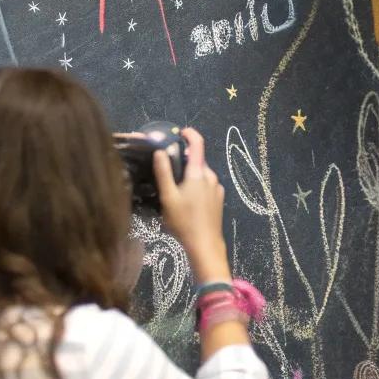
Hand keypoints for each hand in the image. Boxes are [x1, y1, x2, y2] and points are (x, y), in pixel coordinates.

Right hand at [152, 127, 228, 281]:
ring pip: (200, 175)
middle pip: (196, 161)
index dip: (189, 134)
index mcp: (198, 173)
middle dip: (183, 163)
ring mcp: (217, 188)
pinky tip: (187, 203)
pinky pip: (205, 186)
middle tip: (167, 175)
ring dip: (189, 177)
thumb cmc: (184, 221)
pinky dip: (196, 187)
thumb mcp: (168, 197)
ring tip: (175, 194)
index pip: (197, 143)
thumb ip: (164, 173)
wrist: (205, 245)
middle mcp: (210, 176)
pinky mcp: (218, 199)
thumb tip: (160, 151)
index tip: (179, 133)